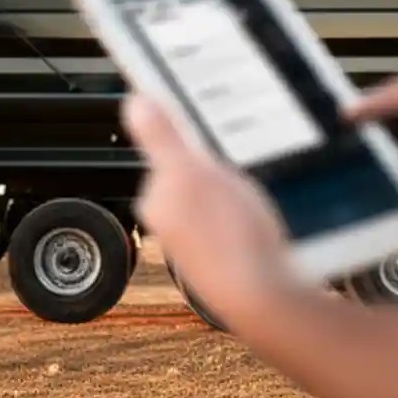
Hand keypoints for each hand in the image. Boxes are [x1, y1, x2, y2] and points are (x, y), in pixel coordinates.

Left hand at [122, 93, 302, 326]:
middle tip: (239, 167)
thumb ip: (161, 136)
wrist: (263, 296)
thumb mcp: (192, 170)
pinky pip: (233, 224)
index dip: (193, 143)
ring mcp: (197, 245)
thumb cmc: (228, 238)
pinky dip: (247, 217)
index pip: (166, 156)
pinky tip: (262, 221)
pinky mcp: (223, 259)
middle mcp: (170, 225)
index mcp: (156, 200)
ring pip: (214, 201)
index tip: (211, 137)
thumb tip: (135, 101)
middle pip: (191, 178)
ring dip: (234, 192)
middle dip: (215, 168)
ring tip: (253, 196)